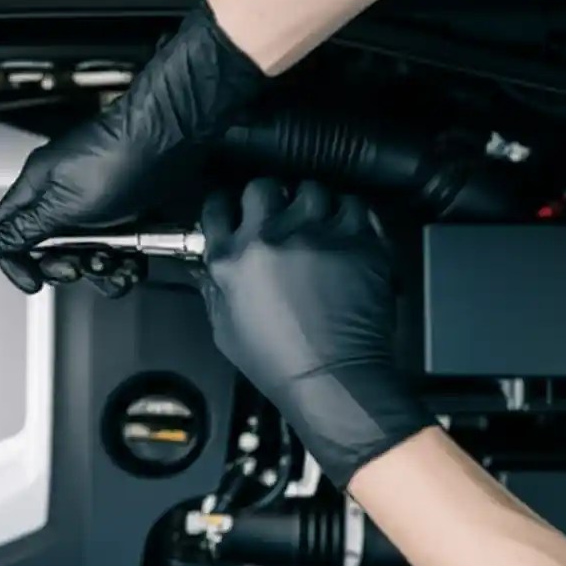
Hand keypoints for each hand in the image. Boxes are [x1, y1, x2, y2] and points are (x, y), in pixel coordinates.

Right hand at [0, 1, 266, 293]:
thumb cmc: (118, 156)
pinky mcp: (129, 215)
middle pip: (52, 251)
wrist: (172, 138)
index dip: (16, 261)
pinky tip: (136, 262)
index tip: (33, 282)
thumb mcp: (62, 202)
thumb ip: (25, 228)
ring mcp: (99, 208)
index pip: (8, 232)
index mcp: (40, 189)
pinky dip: (128, 264)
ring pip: (88, 256)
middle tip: (81, 266)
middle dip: (67, 267)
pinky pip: (120, 253)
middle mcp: (66, 198)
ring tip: (117, 265)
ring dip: (103, 271)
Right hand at [199, 178, 432, 487]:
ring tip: (316, 224)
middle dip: (270, 197)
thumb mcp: (224, 329)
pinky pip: (352, 204)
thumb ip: (212, 288)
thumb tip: (208, 266)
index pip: (217, 206)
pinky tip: (343, 233)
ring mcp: (317, 234)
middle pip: (263, 186)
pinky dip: (348, 214)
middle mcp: (270, 237)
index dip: (226, 206)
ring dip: (312, 204)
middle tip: (279, 215)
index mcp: (230, 258)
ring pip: (311, 188)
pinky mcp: (358, 240)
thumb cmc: (279, 362)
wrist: (333, 379)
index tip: (235, 211)